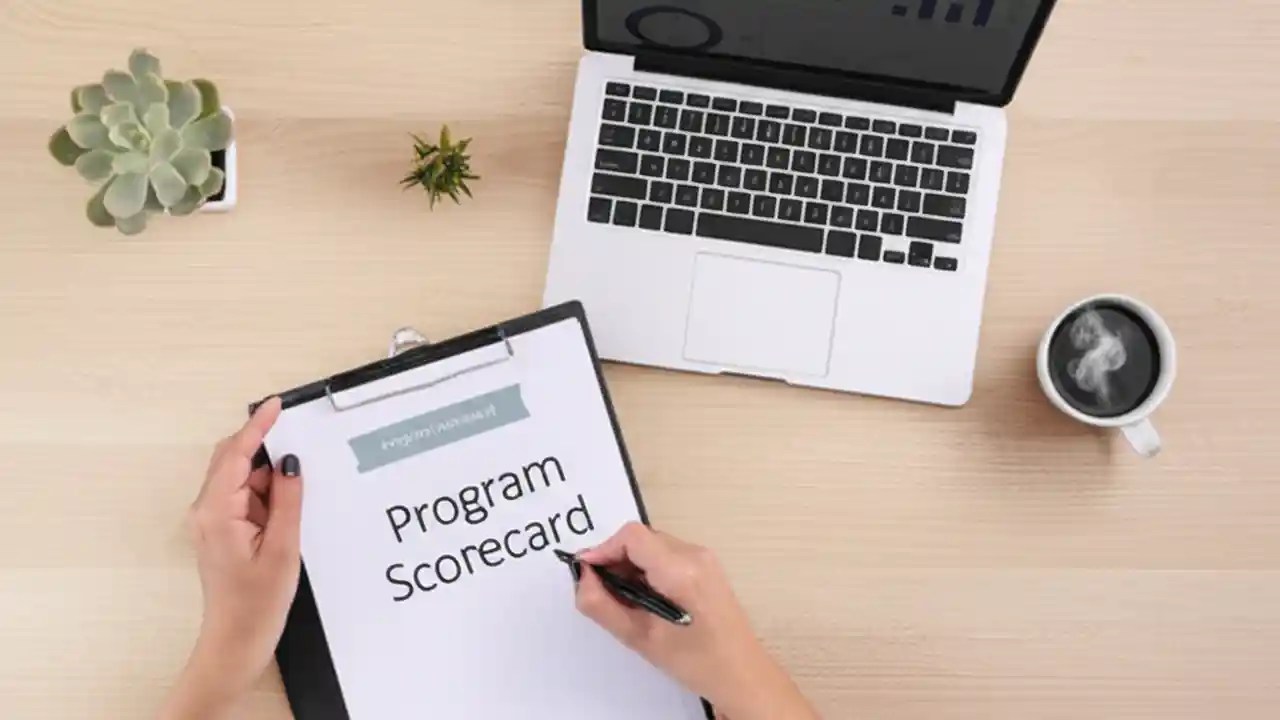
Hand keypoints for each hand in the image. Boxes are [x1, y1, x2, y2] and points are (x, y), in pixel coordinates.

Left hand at [160, 398, 303, 719]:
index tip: (277, 405)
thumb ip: (289, 500)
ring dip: (268, 478)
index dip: (258, 426)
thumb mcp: (283, 548)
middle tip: (299, 445)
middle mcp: (208, 511)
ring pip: (242, 479)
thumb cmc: (257, 604)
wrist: (235, 642)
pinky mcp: (223, 531)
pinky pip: (244, 498)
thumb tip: (292, 462)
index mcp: (217, 511)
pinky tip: (285, 507)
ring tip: (293, 499)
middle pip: (235, 461)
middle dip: (265, 450)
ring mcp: (213, 521)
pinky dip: (266, 495)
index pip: (238, 455)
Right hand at [576, 523, 817, 719]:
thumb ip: (603, 605)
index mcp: (681, 571)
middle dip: (615, 559)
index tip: (586, 572)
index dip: (602, 549)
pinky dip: (647, 569)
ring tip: (623, 599)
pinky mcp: (706, 565)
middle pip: (641, 539)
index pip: (632, 537)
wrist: (741, 673)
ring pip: (652, 546)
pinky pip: (667, 554)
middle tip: (601, 591)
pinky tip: (644, 598)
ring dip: (630, 565)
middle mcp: (695, 555)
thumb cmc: (696, 661)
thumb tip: (582, 577)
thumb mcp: (640, 637)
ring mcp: (704, 558)